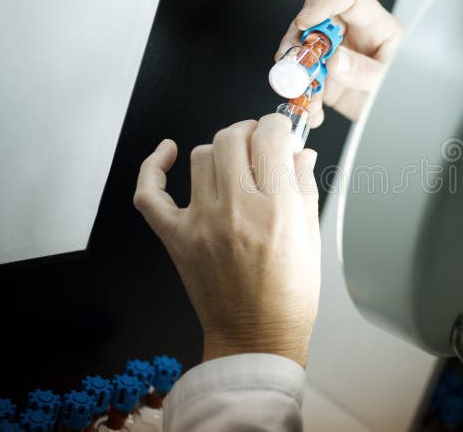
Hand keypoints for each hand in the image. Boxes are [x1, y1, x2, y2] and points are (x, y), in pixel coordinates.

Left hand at [133, 115, 319, 366]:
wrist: (256, 337)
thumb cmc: (289, 296)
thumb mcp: (311, 236)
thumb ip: (304, 186)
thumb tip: (300, 152)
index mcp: (277, 210)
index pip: (271, 137)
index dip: (278, 125)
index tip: (280, 131)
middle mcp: (237, 211)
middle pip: (232, 138)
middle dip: (249, 131)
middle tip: (258, 141)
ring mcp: (201, 223)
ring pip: (201, 155)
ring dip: (220, 150)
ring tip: (232, 163)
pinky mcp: (176, 238)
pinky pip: (150, 192)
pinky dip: (154, 166)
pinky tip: (168, 153)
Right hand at [275, 0, 404, 126]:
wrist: (403, 122)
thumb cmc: (404, 92)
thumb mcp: (390, 82)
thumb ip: (365, 71)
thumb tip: (335, 59)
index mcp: (377, 26)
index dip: (324, 1)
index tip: (304, 21)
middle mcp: (354, 36)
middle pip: (317, 22)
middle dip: (299, 41)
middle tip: (294, 64)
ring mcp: (338, 57)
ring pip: (304, 52)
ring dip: (296, 73)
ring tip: (300, 93)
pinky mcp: (327, 78)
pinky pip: (306, 81)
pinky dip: (302, 97)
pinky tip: (313, 112)